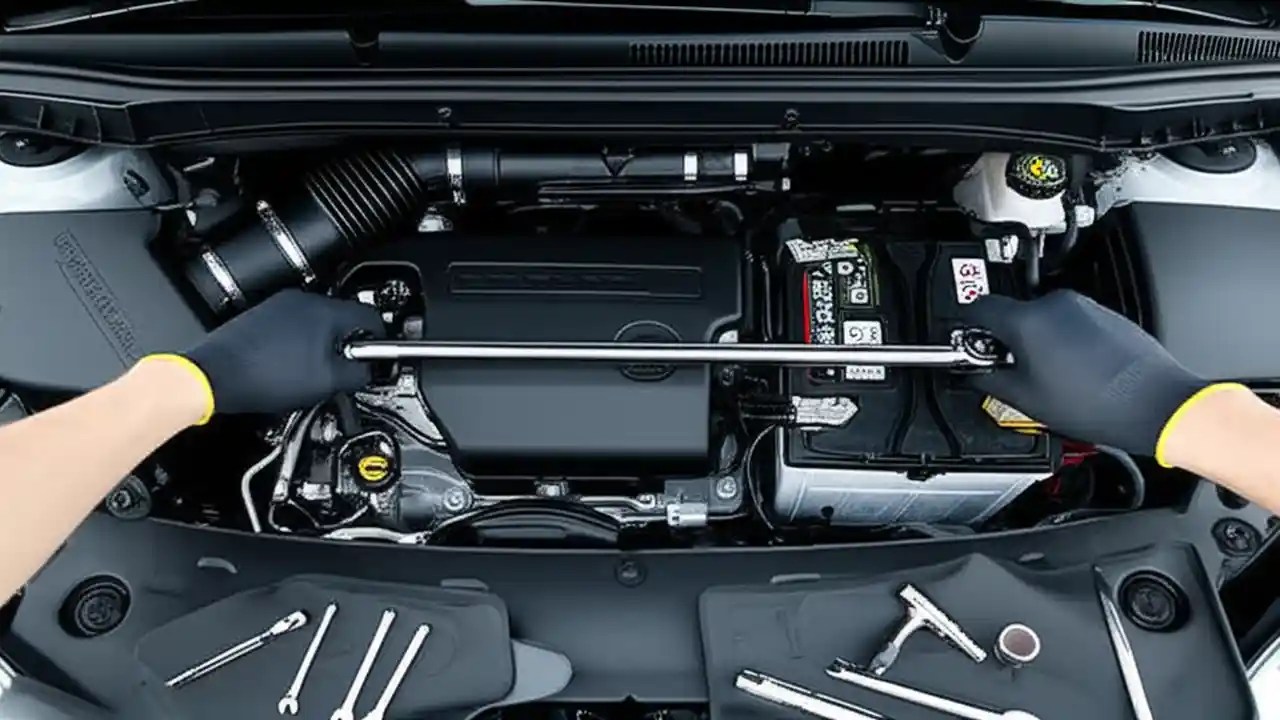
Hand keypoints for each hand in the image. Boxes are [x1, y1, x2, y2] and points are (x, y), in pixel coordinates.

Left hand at [182, 289, 384, 416]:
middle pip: (345, 320)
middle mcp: (303, 301)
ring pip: (319, 324)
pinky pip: (296, 328)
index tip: (378, 357)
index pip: (371, 317)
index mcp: (325, 311)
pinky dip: (301, 346)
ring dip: (325, 346)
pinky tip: (291, 368)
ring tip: (314, 373)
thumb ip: (358, 373)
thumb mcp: (327, 382)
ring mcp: (280, 306)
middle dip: (349, 346)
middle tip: (344, 371)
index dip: (381, 341)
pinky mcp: (263, 317)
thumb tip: (368, 371)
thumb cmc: (263, 376)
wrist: (215, 376)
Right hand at [960, 290, 1234, 464]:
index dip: (968, 328)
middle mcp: (1055, 305)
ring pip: (1042, 320)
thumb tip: (974, 373)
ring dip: (1036, 342)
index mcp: (1028, 321)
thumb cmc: (1099, 404)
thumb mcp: (1028, 400)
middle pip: (1013, 314)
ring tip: (1047, 377)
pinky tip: (1073, 372)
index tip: (971, 345)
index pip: (979, 307)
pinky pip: (1070, 324)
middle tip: (1009, 370)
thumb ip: (989, 380)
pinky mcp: (1104, 315)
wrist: (1156, 404)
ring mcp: (1083, 307)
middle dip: (1007, 340)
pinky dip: (1063, 343)